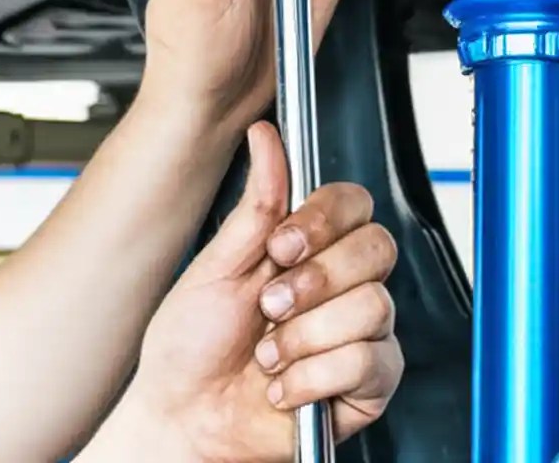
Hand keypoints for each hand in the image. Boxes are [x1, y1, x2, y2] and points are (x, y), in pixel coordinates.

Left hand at [124, 122, 401, 461]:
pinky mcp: (370, 383)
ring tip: (269, 356)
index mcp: (310, 251)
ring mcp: (362, 334)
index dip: (324, 220)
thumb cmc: (190, 349)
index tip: (282, 244)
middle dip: (313, 281)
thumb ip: (256, 205)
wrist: (182, 418)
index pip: (355, 205)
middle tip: (270, 305)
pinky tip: (285, 387)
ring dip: (303, 337)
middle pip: (376, 248)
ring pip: (372, 306)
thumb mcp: (216, 266)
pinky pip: (367, 361)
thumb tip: (266, 139)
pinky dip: (311, 378)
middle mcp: (342, 287)